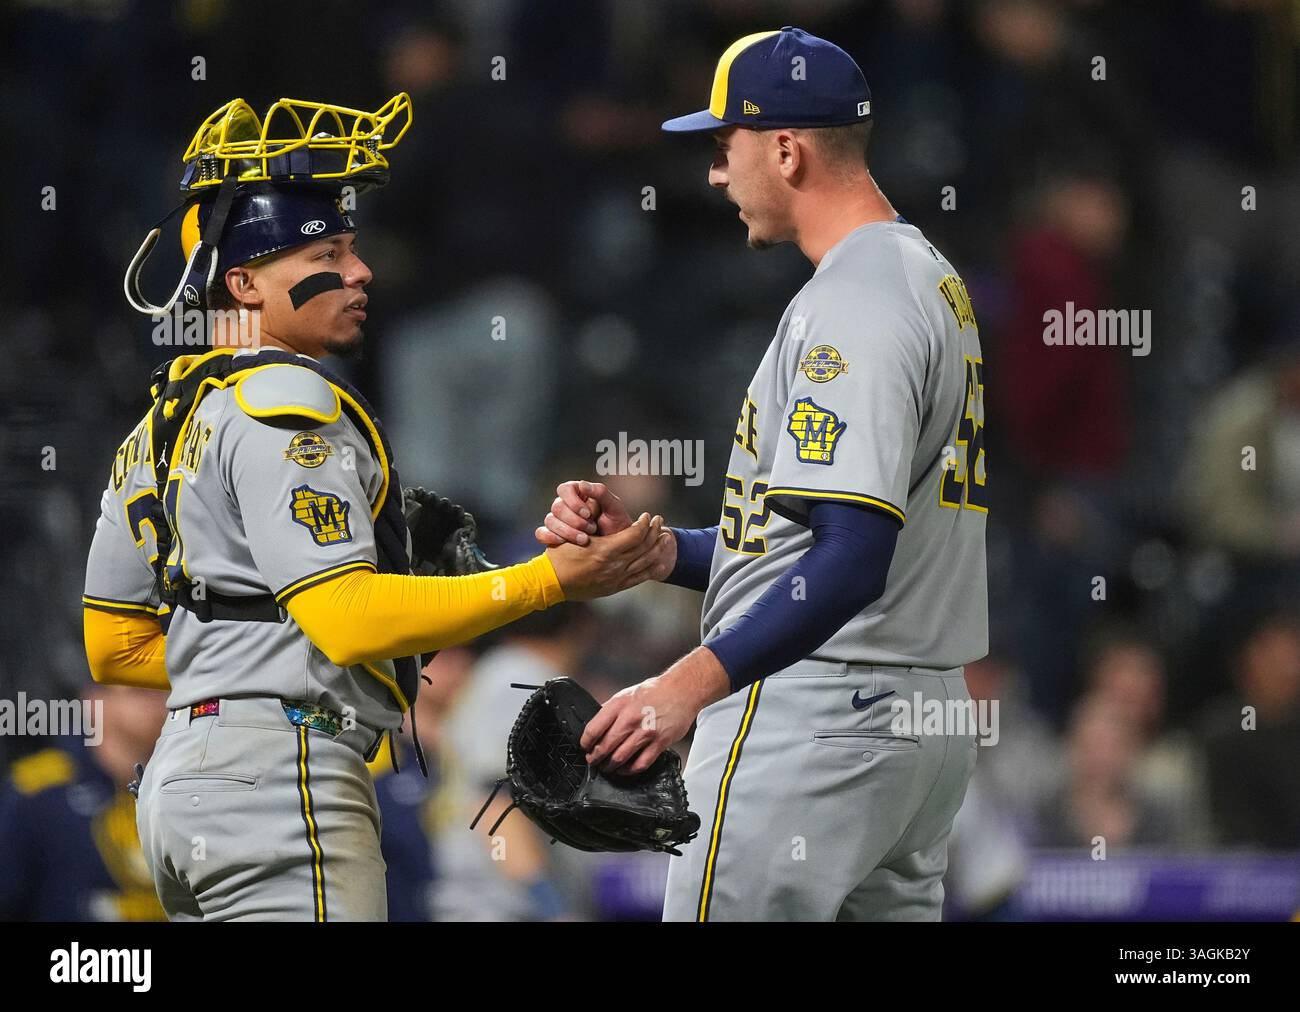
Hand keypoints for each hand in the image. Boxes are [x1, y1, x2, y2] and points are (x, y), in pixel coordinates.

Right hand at [535, 480, 631, 546]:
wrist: (618, 549)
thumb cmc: (618, 525)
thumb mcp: (615, 508)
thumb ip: (601, 493)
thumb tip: (582, 484)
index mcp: (579, 494)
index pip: (565, 489)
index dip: (573, 502)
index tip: (587, 514)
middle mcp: (566, 505)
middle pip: (557, 507)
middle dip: (574, 520)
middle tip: (592, 529)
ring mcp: (559, 521)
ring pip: (550, 520)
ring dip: (566, 531)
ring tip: (584, 540)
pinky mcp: (554, 535)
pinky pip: (541, 533)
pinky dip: (550, 537)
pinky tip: (564, 543)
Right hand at [545, 513, 673, 599]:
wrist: (551, 583)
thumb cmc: (559, 556)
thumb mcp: (573, 534)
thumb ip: (589, 520)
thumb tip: (597, 503)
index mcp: (605, 550)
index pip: (635, 534)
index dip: (644, 523)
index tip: (646, 515)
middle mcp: (614, 565)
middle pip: (643, 547)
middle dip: (654, 532)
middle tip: (660, 521)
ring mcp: (616, 578)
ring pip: (644, 562)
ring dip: (657, 548)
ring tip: (665, 538)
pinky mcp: (614, 587)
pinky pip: (638, 578)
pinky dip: (650, 570)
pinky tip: (660, 563)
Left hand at [581, 647, 730, 773]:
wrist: (681, 690)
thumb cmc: (653, 692)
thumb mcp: (626, 695)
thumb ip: (610, 711)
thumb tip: (595, 727)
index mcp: (619, 705)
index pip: (593, 729)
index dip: (585, 743)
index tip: (584, 747)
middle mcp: (630, 719)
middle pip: (605, 747)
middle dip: (595, 758)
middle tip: (593, 761)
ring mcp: (645, 732)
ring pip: (620, 758)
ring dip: (610, 767)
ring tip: (607, 767)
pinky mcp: (659, 743)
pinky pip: (640, 764)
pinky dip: (629, 771)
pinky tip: (625, 770)